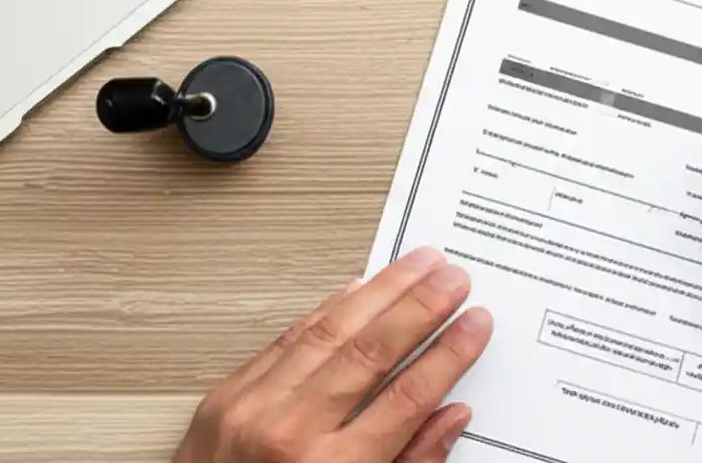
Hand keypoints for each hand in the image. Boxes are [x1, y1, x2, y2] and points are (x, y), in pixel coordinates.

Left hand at [173, 248, 493, 462]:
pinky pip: (287, 338)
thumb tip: (450, 416)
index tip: (475, 325)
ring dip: (381, 291)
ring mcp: (252, 410)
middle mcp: (290, 434)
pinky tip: (357, 288)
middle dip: (421, 308)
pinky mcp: (226, 396)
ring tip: (417, 266)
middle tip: (454, 279)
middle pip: (372, 352)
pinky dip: (327, 309)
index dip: (449, 354)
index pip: (407, 397)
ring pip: (330, 331)